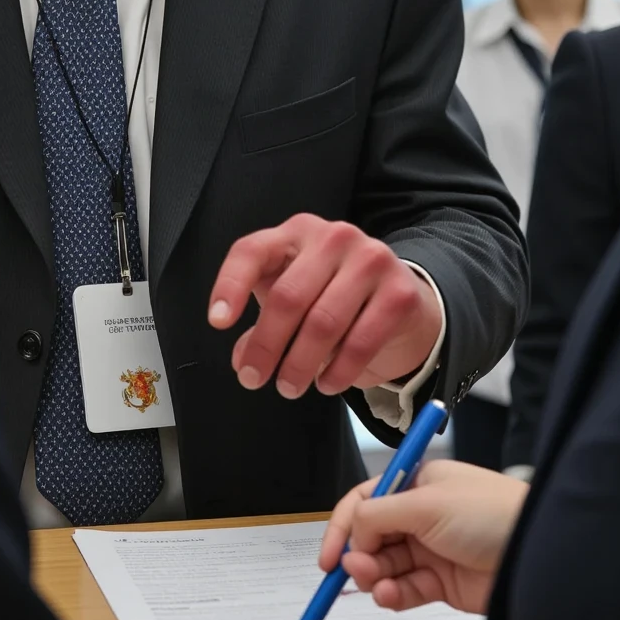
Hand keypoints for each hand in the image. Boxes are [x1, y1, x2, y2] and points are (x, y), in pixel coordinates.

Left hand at [207, 214, 441, 397]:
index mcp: (296, 232)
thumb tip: (242, 361)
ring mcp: (370, 260)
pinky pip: (361, 341)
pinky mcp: (399, 292)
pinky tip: (327, 384)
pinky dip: (338, 371)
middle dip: (266, 345)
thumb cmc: (334, 295)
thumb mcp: (293, 299)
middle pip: (287, 295)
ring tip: (288, 387)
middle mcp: (333, 238)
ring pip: (322, 322)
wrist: (401, 301)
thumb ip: (263, 325)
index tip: (217, 323)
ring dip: (300, 364)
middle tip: (253, 379)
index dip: (230, 286)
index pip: (252, 251)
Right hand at [319, 460, 528, 615]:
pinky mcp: (442, 584)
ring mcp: (431, 550)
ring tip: (374, 584)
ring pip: (386, 566)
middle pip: (372, 536)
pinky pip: (405, 589)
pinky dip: (392, 594)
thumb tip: (352, 535)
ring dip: (373, 576)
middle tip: (352, 570)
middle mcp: (420, 516)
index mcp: (416, 484)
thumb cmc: (488, 513)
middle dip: (358, 554)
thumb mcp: (426, 503)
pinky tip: (388, 596)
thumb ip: (379, 515)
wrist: (536, 554)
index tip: (327, 556)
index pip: (366, 501)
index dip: (343, 526)